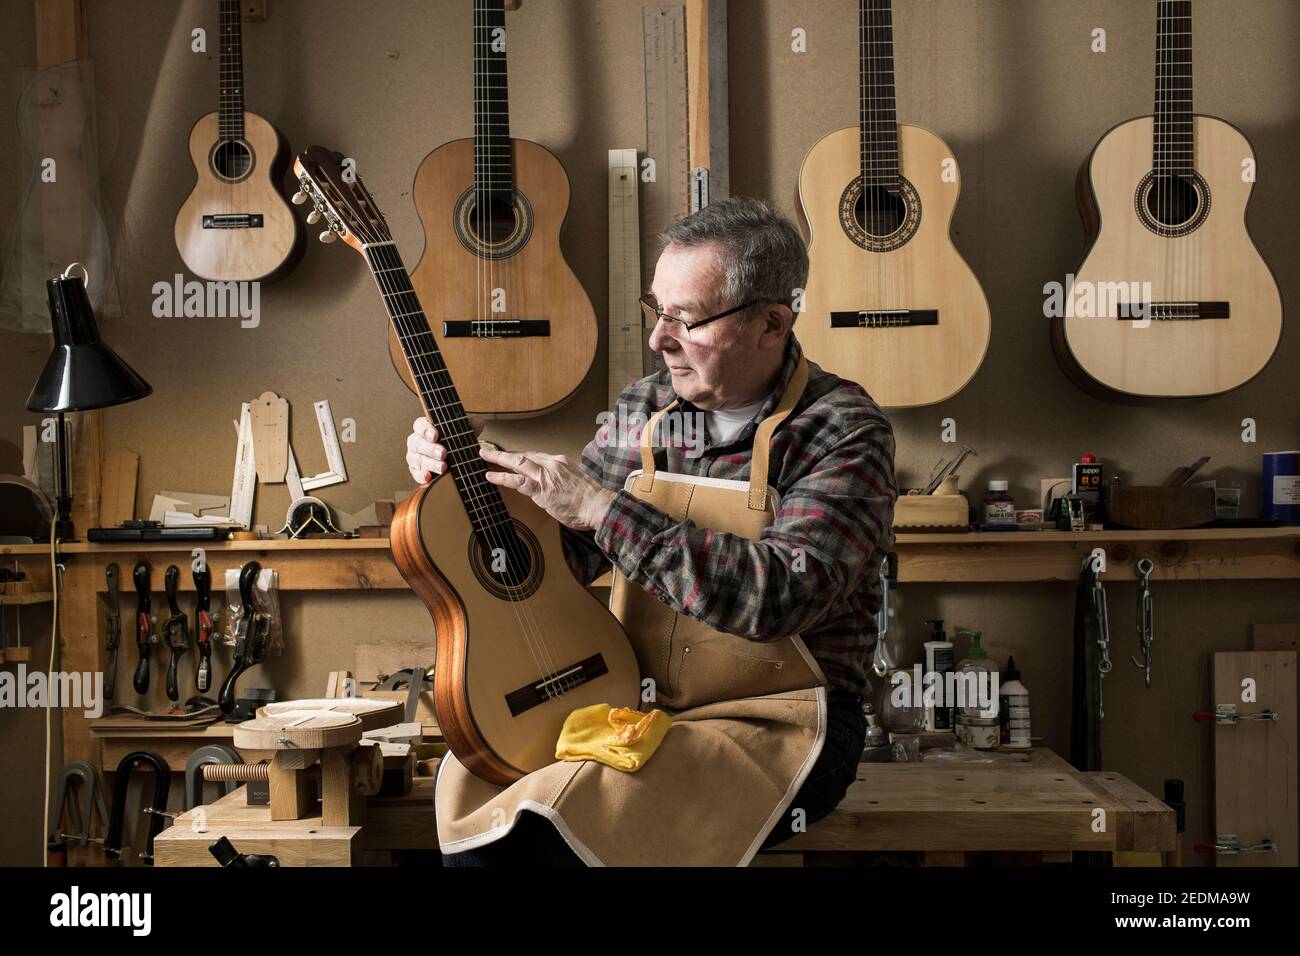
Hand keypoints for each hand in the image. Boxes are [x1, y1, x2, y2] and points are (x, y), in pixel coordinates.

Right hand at [406, 415, 485, 483]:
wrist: (453, 458)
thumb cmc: (454, 441)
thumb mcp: (462, 433)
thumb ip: (469, 426)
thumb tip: (479, 422)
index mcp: (425, 428)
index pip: (420, 425)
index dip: (426, 430)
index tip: (436, 435)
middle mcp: (416, 441)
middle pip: (418, 443)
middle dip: (431, 449)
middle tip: (443, 453)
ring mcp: (414, 457)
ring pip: (417, 459)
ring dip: (430, 464)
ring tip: (444, 468)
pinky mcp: (416, 471)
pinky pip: (416, 474)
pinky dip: (422, 476)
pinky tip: (429, 477)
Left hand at [479, 447, 616, 531]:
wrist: (599, 506)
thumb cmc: (590, 500)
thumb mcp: (575, 483)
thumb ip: (561, 481)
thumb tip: (553, 487)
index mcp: (561, 462)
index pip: (536, 456)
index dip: (520, 456)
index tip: (510, 456)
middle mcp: (553, 464)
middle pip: (525, 455)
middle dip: (505, 453)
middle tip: (488, 450)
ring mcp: (546, 475)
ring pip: (518, 463)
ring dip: (499, 459)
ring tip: (484, 456)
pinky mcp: (542, 489)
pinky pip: (518, 481)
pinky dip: (502, 477)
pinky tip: (490, 476)